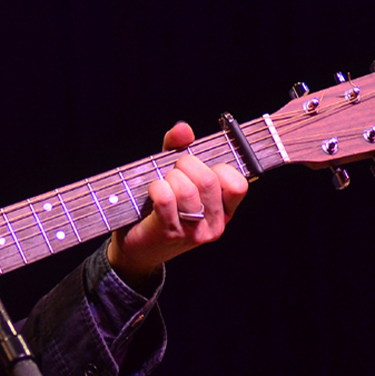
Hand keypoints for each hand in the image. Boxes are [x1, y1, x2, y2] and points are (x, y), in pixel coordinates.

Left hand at [107, 122, 248, 285]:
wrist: (136, 246)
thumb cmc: (159, 208)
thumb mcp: (173, 174)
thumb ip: (179, 149)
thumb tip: (183, 129)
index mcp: (224, 209)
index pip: (238, 183)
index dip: (217, 167)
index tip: (198, 167)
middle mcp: (215, 223)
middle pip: (208, 180)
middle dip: (185, 165)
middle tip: (172, 171)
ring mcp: (194, 232)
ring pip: (186, 189)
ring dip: (168, 178)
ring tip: (161, 184)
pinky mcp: (170, 234)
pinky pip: (166, 199)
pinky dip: (156, 188)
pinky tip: (152, 192)